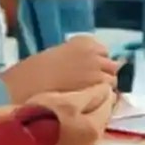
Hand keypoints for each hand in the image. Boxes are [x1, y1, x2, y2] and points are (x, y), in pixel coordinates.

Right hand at [0, 35, 119, 101]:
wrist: (32, 81)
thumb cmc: (38, 70)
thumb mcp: (59, 55)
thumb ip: (77, 59)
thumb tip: (90, 69)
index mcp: (84, 42)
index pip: (104, 51)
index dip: (99, 63)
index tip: (92, 71)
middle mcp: (94, 52)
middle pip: (112, 65)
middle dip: (105, 75)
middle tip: (94, 86)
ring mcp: (98, 68)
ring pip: (112, 79)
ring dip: (105, 87)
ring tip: (92, 97)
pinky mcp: (98, 84)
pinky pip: (108, 92)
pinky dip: (103, 97)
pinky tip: (91, 102)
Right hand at [28, 84, 114, 144]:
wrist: (18, 140)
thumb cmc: (42, 116)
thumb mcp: (67, 100)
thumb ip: (91, 95)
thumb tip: (106, 90)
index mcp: (94, 129)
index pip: (108, 102)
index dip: (100, 90)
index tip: (91, 84)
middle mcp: (92, 144)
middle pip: (102, 116)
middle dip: (96, 105)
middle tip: (82, 94)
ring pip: (92, 127)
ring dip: (87, 117)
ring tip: (72, 107)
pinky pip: (81, 137)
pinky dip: (78, 128)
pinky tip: (66, 122)